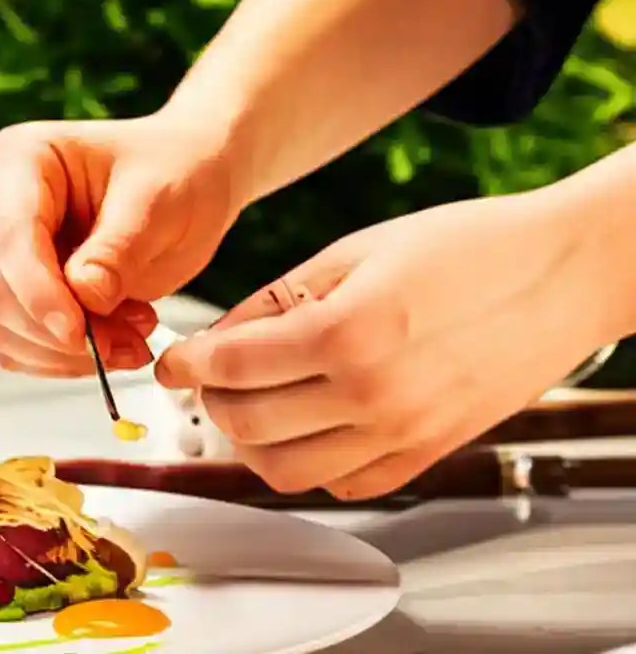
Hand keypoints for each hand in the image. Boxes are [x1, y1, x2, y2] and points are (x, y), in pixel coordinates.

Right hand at [0, 114, 241, 375]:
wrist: (186, 182)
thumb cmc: (174, 174)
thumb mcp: (160, 205)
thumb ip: (118, 252)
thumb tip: (84, 298)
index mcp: (19, 158)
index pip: (10, 237)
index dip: (40, 293)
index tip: (82, 334)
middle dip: (52, 331)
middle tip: (125, 344)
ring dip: (60, 353)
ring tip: (131, 340)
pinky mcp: (6, 291)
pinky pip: (11, 345)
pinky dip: (59, 360)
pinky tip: (112, 343)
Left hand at [154, 192, 615, 499]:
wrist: (561, 274)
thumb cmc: (466, 248)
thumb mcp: (356, 252)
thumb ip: (277, 301)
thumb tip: (217, 340)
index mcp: (348, 332)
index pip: (231, 367)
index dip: (186, 364)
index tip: (172, 361)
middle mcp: (372, 395)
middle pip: (246, 427)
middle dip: (212, 401)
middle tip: (209, 378)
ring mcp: (402, 434)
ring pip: (284, 472)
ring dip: (252, 441)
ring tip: (254, 402)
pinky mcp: (427, 455)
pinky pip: (342, 485)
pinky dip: (308, 462)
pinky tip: (308, 424)